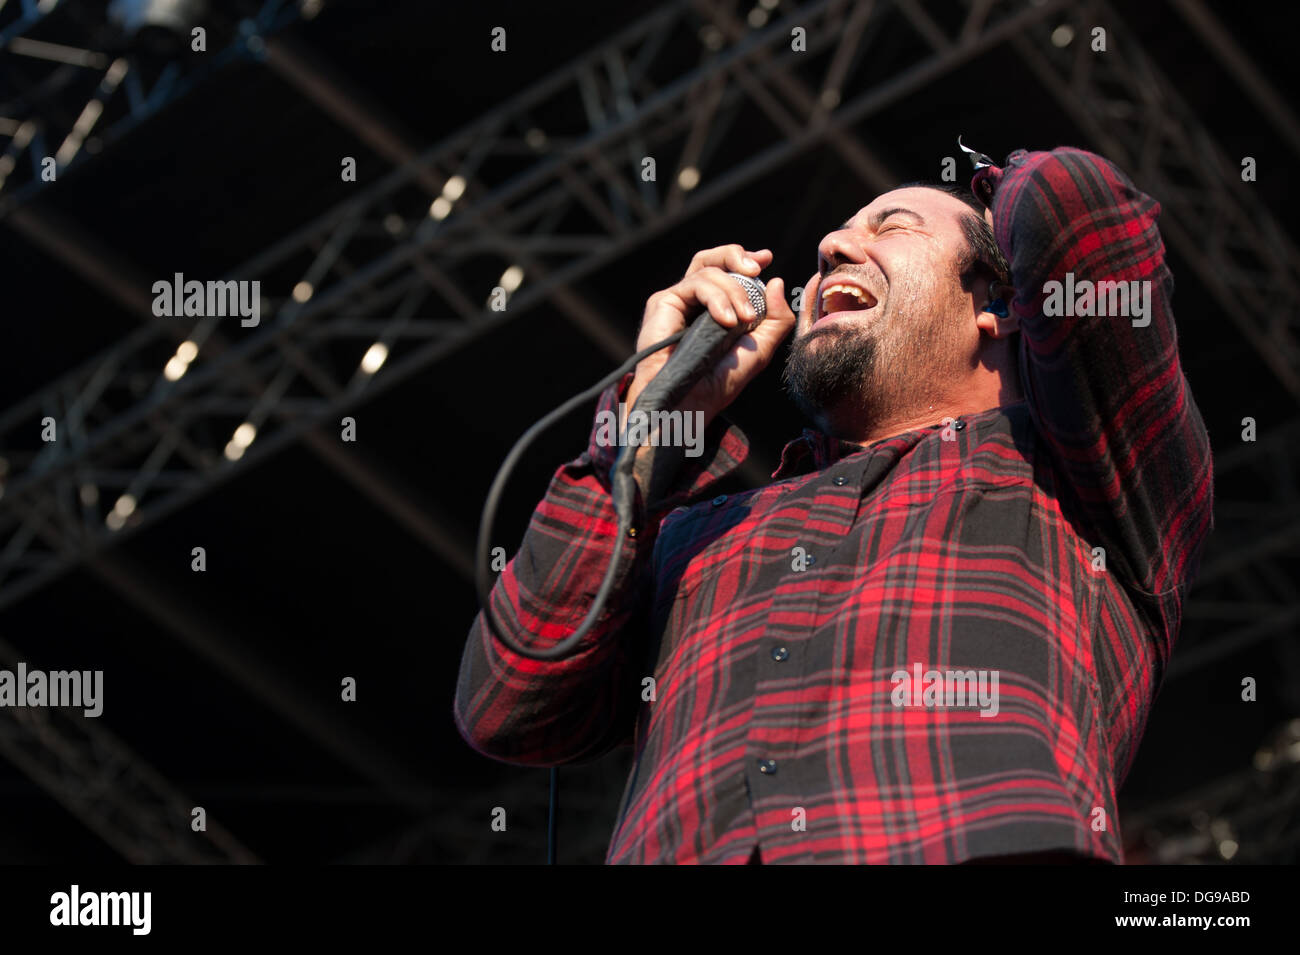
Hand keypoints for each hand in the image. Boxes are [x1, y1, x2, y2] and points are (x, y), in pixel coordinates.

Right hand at [625, 245, 796, 428]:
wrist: (690, 403)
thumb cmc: (718, 382)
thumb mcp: (759, 349)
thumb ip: (775, 318)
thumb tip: (777, 282)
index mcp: (713, 308)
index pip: (726, 272)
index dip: (745, 259)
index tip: (766, 259)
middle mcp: (693, 302)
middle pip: (711, 259)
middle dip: (736, 255)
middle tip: (756, 268)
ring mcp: (677, 301)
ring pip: (708, 271)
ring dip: (734, 291)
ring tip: (743, 319)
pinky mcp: (662, 303)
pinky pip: (695, 285)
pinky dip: (717, 298)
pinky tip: (727, 321)